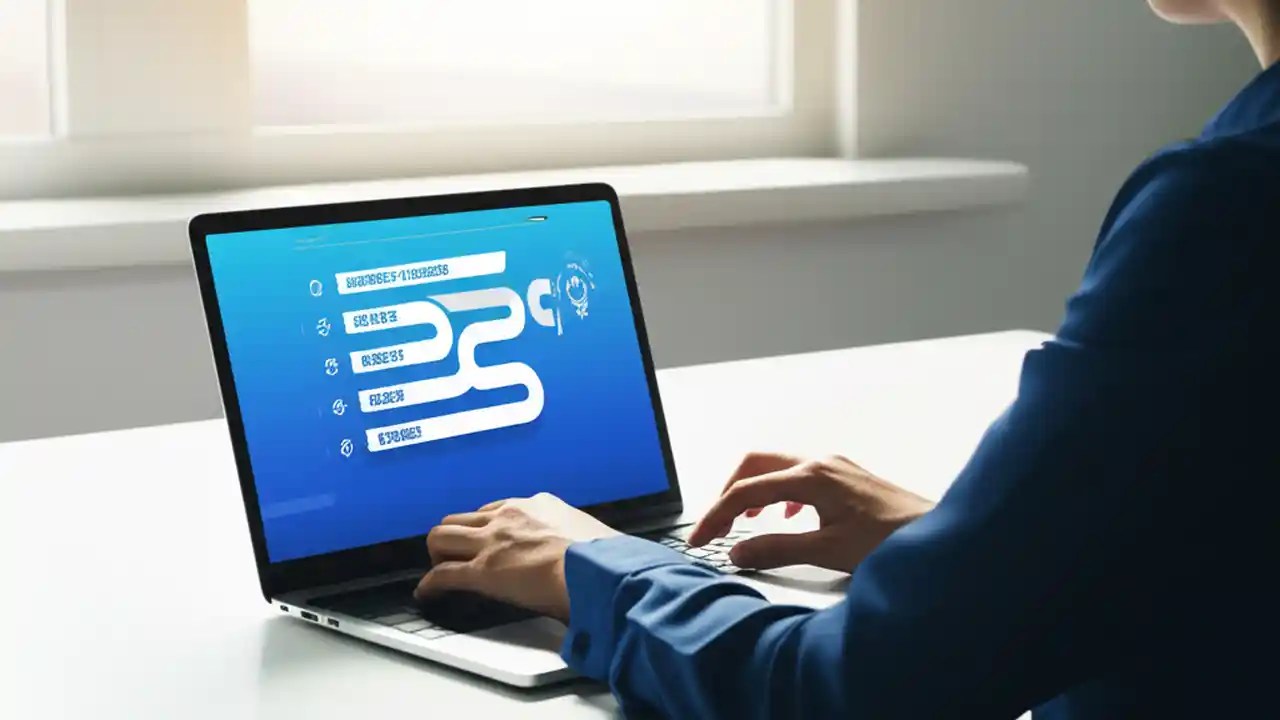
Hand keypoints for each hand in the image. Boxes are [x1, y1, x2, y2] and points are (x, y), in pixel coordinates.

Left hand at [415, 493, 620, 620]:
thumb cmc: (603, 558)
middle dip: (455, 536)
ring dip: (438, 553)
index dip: (487, 526)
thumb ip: (575, 540)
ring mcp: (493, 542)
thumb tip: (586, 556)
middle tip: (456, 553)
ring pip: (442, 536)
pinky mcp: (483, 570)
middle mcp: (510, 516)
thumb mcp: (588, 534)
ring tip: (439, 568)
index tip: (487, 538)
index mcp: (538, 505)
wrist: (598, 570)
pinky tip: (427, 593)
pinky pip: (443, 574)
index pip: (497, 509)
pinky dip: (431, 584)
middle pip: (462, 518)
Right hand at [688, 452, 934, 571]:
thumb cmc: (895, 541)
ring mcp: (836, 468)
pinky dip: (779, 492)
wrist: (941, 537)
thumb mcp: (829, 551)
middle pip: (756, 464)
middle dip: (728, 492)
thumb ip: (778, 549)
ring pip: (777, 467)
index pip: (747, 491)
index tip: (700, 539)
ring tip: (740, 520)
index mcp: (812, 477)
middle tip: (714, 523)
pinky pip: (799, 475)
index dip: (716, 516)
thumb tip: (739, 550)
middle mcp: (822, 463)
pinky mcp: (847, 478)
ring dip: (753, 490)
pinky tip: (786, 516)